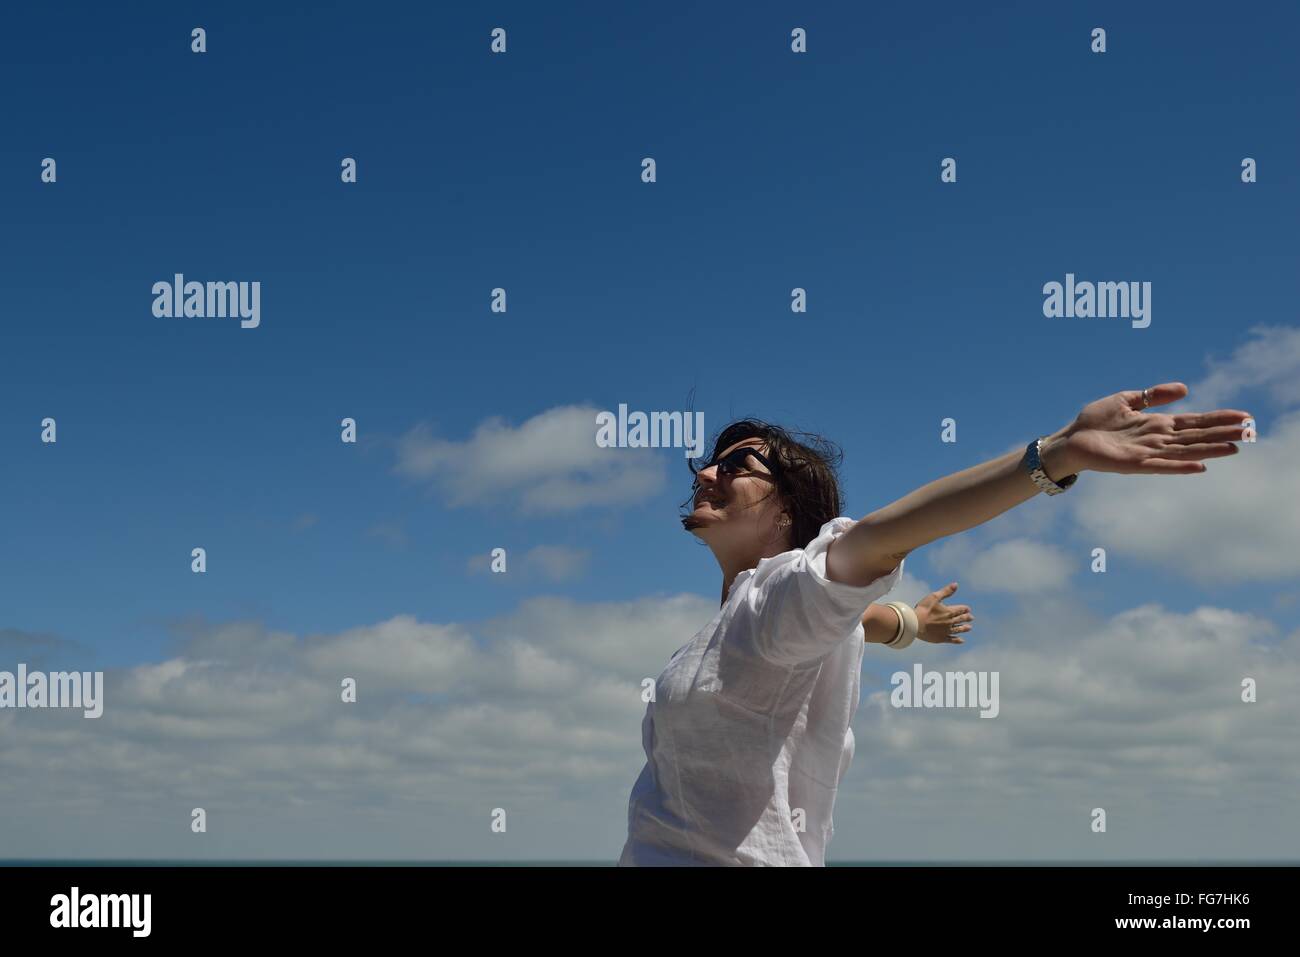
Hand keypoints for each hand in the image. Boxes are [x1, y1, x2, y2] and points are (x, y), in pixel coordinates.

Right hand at [914, 582, 972, 643]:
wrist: (915, 624)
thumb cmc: (923, 609)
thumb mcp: (934, 597)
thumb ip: (946, 591)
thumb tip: (956, 584)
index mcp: (949, 612)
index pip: (960, 610)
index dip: (965, 609)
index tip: (968, 609)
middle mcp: (950, 622)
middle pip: (961, 619)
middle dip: (967, 618)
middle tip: (971, 618)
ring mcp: (946, 631)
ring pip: (959, 630)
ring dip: (964, 628)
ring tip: (969, 628)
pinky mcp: (941, 638)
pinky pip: (952, 640)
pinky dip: (957, 640)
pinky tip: (961, 640)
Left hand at [1053, 382, 1251, 475]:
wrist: (1070, 438)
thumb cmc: (1095, 420)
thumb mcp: (1126, 399)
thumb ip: (1154, 395)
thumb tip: (1185, 388)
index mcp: (1158, 424)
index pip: (1195, 421)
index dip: (1219, 419)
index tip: (1244, 417)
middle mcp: (1157, 439)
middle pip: (1197, 436)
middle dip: (1223, 433)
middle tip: (1252, 432)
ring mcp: (1147, 453)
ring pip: (1185, 452)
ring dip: (1210, 451)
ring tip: (1234, 448)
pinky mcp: (1133, 464)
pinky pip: (1161, 466)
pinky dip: (1180, 467)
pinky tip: (1199, 467)